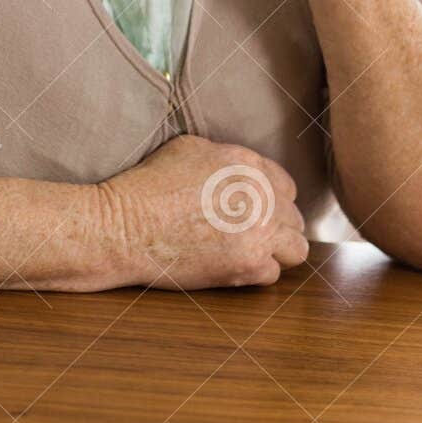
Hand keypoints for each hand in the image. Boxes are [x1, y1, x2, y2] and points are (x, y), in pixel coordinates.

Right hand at [97, 134, 307, 289]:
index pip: (286, 186)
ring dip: (277, 251)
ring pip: (296, 248)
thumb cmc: (148, 185)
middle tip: (252, 236)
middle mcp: (261, 195)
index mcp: (248, 164)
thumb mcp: (190, 149)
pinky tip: (232, 266)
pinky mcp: (248, 264)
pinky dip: (256, 273)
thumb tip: (243, 172)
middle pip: (294, 218)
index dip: (273, 201)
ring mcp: (258, 232)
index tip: (259, 212)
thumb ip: (229, 158)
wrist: (125, 226)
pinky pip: (273, 273)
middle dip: (276, 227)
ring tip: (252, 253)